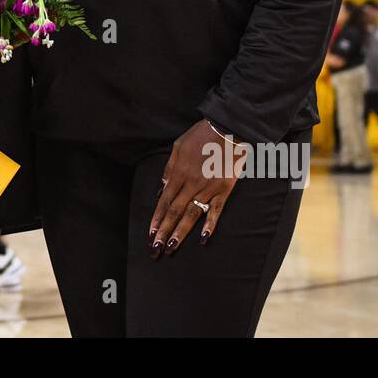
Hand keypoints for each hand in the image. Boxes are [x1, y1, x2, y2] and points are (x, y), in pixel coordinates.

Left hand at [148, 119, 240, 257]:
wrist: (227, 128)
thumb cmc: (201, 135)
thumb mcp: (177, 147)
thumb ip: (169, 170)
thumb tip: (161, 190)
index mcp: (178, 173)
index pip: (164, 202)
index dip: (157, 219)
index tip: (150, 234)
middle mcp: (191, 184)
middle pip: (175, 212)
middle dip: (164, 232)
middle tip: (156, 249)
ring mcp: (208, 188)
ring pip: (192, 215)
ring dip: (181, 233)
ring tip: (172, 248)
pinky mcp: (224, 190)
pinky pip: (216, 210)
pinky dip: (210, 225)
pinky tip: (204, 239)